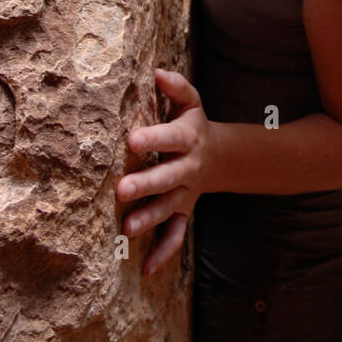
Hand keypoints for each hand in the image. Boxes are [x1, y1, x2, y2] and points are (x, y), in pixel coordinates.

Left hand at [115, 68, 216, 277]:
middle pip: (166, 177)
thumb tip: (157, 72)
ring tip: (127, 229)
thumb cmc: (193, 124)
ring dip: (149, 219)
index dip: (152, 139)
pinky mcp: (183, 213)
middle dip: (145, 184)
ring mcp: (186, 193)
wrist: (220, 156)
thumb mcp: (191, 102)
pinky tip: (146, 269)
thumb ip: (176, 88)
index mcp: (187, 138)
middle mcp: (187, 168)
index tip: (131, 140)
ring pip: (168, 209)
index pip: (169, 137)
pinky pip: (176, 235)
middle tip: (121, 190)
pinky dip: (163, 253)